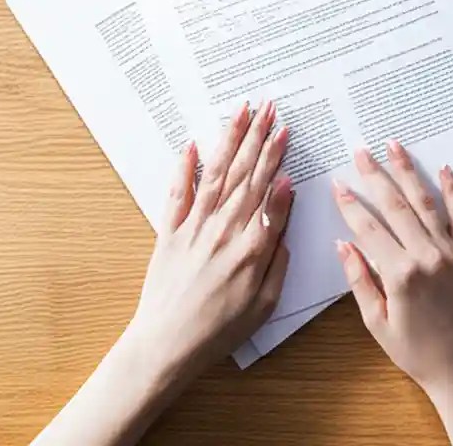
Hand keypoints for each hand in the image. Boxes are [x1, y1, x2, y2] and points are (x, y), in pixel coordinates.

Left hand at [128, 100, 292, 379]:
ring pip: (217, 174)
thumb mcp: (265, 303)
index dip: (279, 160)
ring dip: (231, 140)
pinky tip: (193, 143)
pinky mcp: (169, 232)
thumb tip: (284, 211)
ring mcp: (194, 227)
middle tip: (270, 107)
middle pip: (246, 174)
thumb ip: (278, 256)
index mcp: (252, 248)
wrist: (166, 344)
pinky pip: (178, 192)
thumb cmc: (220, 330)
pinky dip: (185, 166)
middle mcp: (223, 229)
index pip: (271, 193)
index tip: (286, 132)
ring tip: (242, 112)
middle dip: (260, 138)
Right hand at [332, 140, 452, 392]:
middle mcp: (426, 256)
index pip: (368, 227)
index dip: (350, 204)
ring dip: (408, 172)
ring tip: (394, 147)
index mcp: (398, 274)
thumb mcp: (376, 322)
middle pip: (394, 205)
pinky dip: (452, 191)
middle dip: (375, 175)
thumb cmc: (416, 351)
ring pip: (426, 203)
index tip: (337, 184)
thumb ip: (359, 280)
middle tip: (360, 152)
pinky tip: (444, 169)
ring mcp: (451, 253)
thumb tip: (343, 244)